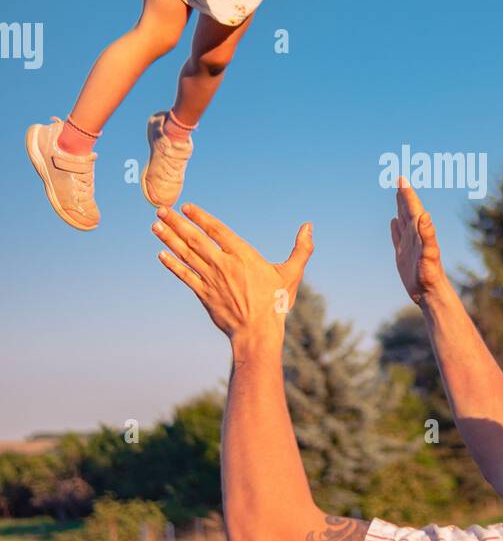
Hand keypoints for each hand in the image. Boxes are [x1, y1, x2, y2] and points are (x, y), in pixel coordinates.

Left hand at [152, 202, 313, 342]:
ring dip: (169, 239)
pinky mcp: (204, 294)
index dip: (201, 217)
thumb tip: (309, 226)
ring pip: (186, 255)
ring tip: (155, 225)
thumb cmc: (276, 302)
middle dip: (176, 223)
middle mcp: (223, 264)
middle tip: (160, 209)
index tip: (187, 207)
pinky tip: (161, 255)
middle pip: (195, 239)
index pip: (217, 230)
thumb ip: (301, 249)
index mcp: (243, 256)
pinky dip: (172, 264)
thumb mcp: (292, 274)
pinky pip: (184, 276)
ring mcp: (211, 279)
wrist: (257, 332)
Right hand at [389, 177, 445, 305]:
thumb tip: (425, 215)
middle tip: (400, 180)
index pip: (413, 208)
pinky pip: (397, 237)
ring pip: (402, 221)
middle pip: (408, 211)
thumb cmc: (431, 275)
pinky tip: (393, 222)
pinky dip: (394, 228)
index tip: (402, 179)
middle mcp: (415, 236)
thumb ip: (428, 235)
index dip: (407, 194)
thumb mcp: (429, 254)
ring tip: (397, 195)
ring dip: (400, 207)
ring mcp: (409, 245)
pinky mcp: (403, 255)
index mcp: (420, 232)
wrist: (430, 293)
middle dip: (404, 196)